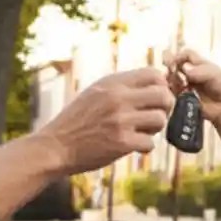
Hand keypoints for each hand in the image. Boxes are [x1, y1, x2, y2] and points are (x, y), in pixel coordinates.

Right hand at [40, 68, 174, 173]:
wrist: (56, 146)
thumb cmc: (77, 121)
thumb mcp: (95, 92)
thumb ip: (121, 86)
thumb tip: (155, 84)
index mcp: (112, 83)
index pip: (154, 74)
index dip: (162, 86)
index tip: (156, 98)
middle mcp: (118, 98)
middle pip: (163, 95)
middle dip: (165, 107)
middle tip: (155, 116)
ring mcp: (120, 120)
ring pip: (160, 119)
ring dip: (155, 129)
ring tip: (141, 132)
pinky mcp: (122, 143)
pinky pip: (150, 143)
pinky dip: (144, 147)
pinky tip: (133, 146)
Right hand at [162, 48, 220, 124]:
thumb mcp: (215, 75)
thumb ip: (200, 71)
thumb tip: (184, 68)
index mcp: (200, 64)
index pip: (185, 54)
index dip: (179, 56)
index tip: (174, 63)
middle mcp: (191, 73)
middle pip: (175, 64)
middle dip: (171, 66)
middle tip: (171, 72)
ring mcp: (186, 85)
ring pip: (172, 78)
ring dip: (171, 79)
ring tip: (178, 84)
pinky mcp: (183, 97)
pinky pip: (172, 91)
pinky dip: (172, 90)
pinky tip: (178, 92)